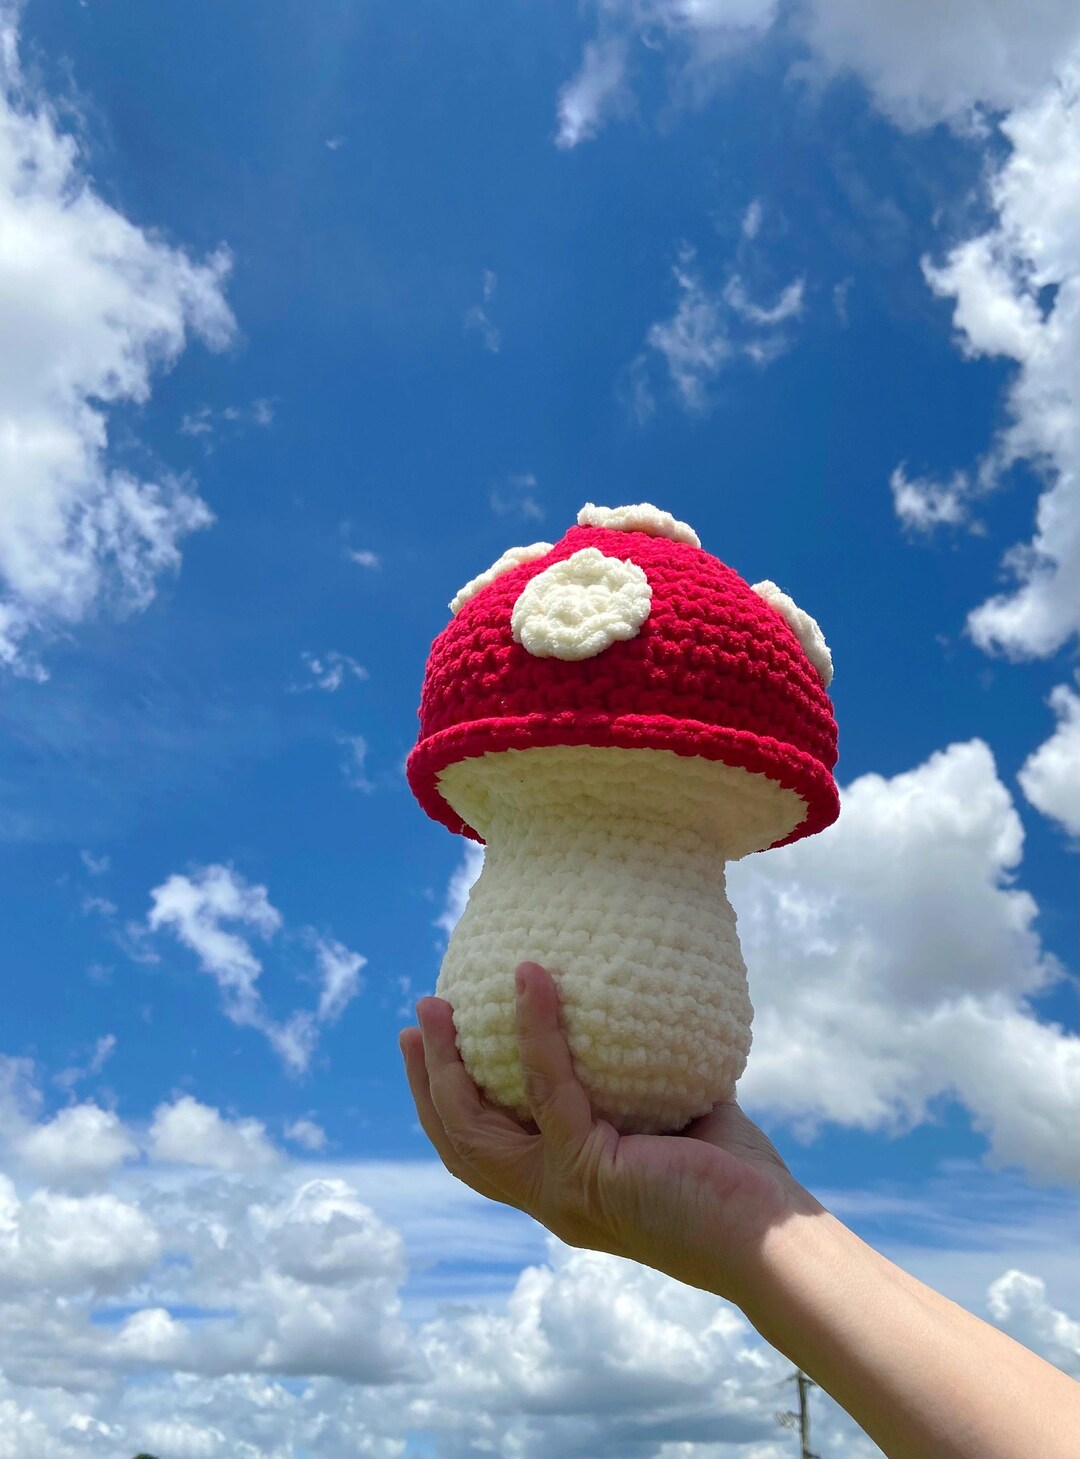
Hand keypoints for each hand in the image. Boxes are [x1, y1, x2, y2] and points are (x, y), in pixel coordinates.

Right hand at [399, 961, 817, 1306]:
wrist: (774, 1239)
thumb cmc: (739, 1182)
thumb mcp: (676, 1113)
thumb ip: (646, 1073)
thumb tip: (642, 1004)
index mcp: (567, 1189)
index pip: (484, 1154)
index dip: (448, 1103)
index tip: (432, 1045)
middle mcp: (553, 1198)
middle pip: (461, 1144)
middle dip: (428, 1082)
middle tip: (420, 1018)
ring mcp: (563, 1191)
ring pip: (476, 1128)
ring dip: (448, 1064)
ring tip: (438, 1005)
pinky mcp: (589, 1171)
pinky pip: (549, 1088)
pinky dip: (535, 1028)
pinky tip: (531, 978)